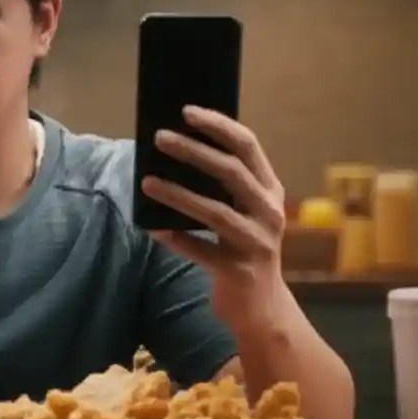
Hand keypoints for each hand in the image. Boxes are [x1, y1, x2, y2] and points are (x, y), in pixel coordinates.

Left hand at [140, 105, 287, 334]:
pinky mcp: (238, 269)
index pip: (247, 146)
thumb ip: (222, 187)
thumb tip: (175, 151)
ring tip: (147, 182)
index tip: (186, 111)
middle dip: (193, 151)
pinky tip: (151, 229)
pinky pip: (201, 250)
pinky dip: (175, 239)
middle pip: (231, 172)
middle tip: (160, 138)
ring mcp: (256, 241)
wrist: (262, 307)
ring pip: (214, 211)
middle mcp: (269, 212)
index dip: (218, 125)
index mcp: (270, 190)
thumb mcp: (243, 213)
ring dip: (177, 194)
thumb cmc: (243, 250)